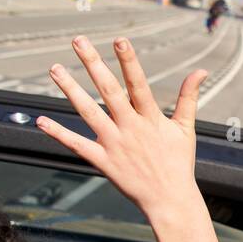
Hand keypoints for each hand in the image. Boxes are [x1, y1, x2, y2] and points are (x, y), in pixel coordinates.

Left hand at [36, 35, 208, 226]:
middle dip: (93, 64)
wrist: (170, 201)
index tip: (119, 40)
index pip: (138, 84)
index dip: (129, 62)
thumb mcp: (186, 129)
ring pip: (88, 112)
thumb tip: (202, 70)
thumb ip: (189, 97)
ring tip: (54, 69)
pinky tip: (40, 120)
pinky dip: (58, 133)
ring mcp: (115, 145)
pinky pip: (77, 145)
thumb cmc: (178, 163)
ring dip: (70, 90)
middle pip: (109, 91)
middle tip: (78, 41)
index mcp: (151, 119)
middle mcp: (131, 128)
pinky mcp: (103, 162)